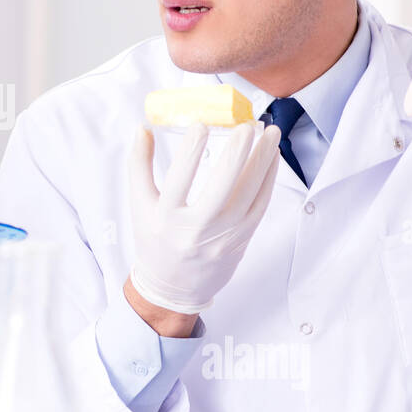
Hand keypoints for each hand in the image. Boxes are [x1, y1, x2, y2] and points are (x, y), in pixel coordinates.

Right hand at [127, 121, 279, 314]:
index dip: (190, 153)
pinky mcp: (243, 238)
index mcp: (166, 218)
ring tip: (269, 133)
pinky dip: (269, 179)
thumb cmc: (155, 239)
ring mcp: (224, 236)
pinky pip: (261, 205)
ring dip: (263, 161)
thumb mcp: (140, 204)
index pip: (178, 181)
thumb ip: (139, 165)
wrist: (175, 286)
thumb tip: (142, 128)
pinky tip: (272, 157)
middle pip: (221, 188)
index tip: (201, 125)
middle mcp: (197, 229)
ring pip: (249, 194)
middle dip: (237, 154)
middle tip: (246, 126)